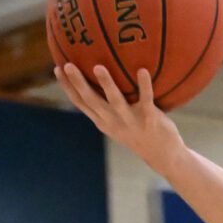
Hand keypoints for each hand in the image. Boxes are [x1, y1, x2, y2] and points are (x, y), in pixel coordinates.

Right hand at [56, 63, 186, 173]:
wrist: (164, 156)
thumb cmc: (140, 133)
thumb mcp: (119, 122)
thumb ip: (109, 105)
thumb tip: (100, 75)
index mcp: (104, 121)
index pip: (81, 103)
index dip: (68, 87)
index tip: (57, 68)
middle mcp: (113, 122)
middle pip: (91, 101)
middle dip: (78, 84)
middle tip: (68, 65)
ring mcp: (131, 123)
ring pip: (115, 102)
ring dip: (106, 85)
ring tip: (98, 67)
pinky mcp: (150, 121)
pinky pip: (146, 101)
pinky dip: (144, 86)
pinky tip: (143, 70)